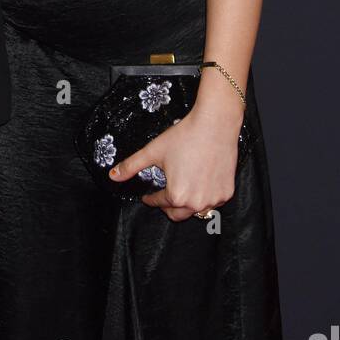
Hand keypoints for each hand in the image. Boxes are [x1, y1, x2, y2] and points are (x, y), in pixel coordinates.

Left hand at [108, 108, 240, 221]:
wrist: (214, 125)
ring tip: (181, 188)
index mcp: (176, 196)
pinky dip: (204, 196)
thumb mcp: (153, 151)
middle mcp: (196, 203)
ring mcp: (214, 200)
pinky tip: (199, 183)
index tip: (148, 196)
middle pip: (177, 214)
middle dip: (168, 206)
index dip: (150, 199)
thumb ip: (132, 165)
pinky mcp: (227, 193)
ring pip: (196, 210)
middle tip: (163, 195)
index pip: (159, 203)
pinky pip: (212, 201)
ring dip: (187, 203)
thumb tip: (112, 176)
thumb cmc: (184, 137)